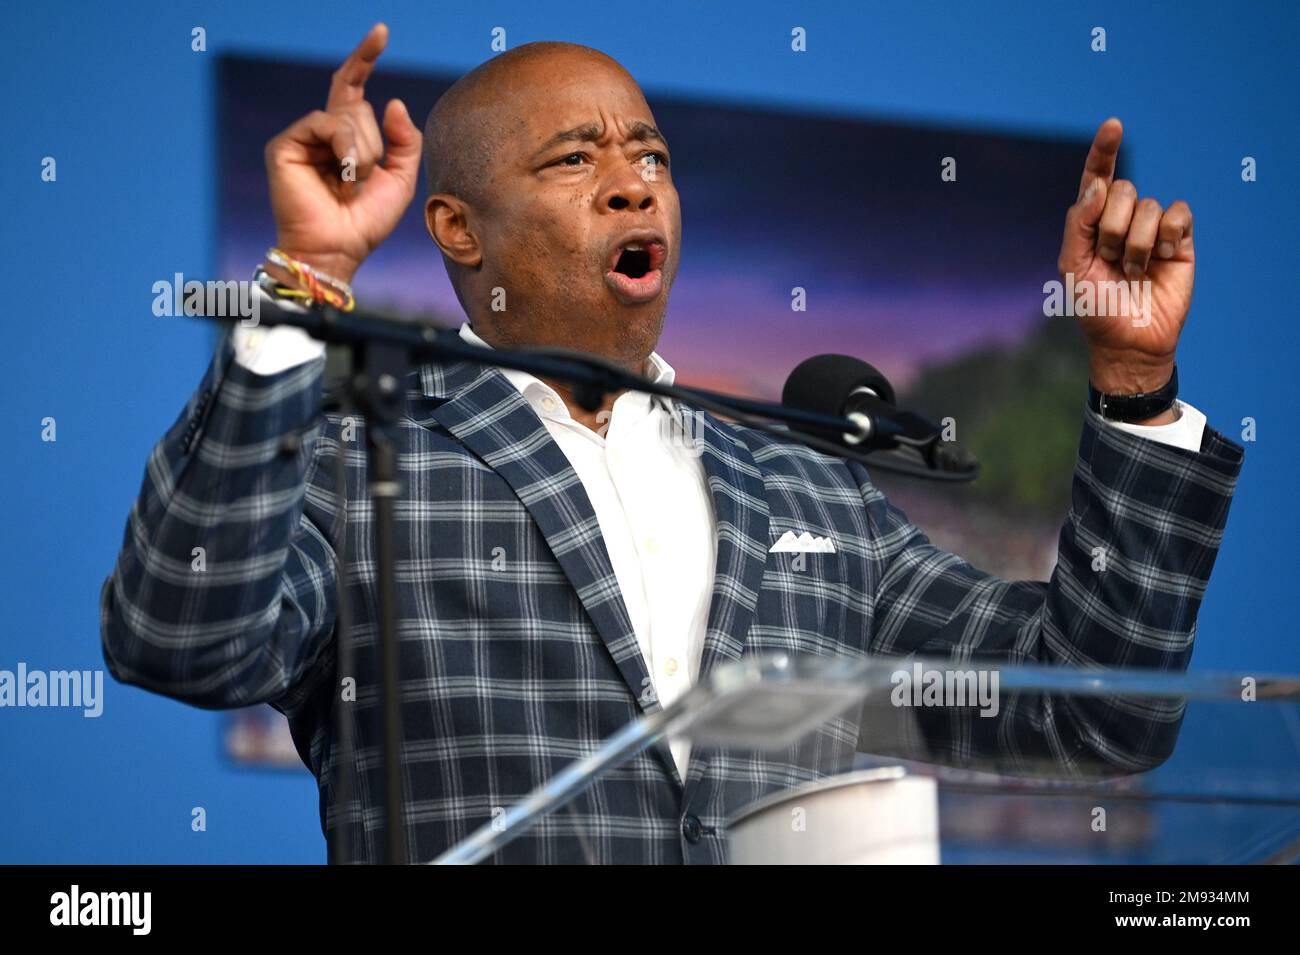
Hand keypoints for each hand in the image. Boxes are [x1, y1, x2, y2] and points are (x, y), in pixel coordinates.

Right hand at [263, 23, 421, 283]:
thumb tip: (392, 101)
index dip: (364, 58)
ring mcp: (301, 137)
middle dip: (375, 145)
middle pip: (359, 107)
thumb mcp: (401, 179)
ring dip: (363, 153)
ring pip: (347, 116)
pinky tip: (343, 175)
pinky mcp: (285, 145)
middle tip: (362, 181)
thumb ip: (406, 141)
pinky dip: (345, 149)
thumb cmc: (366, 222)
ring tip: (350, 184)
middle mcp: (321, 132)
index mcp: (344, 137)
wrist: (339, 248)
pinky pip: (328, 124)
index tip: (381, 31)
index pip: (352, 86)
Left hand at [1058, 118, 1194, 398]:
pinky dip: (1168, 235)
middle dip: (1110, 227)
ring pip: (1148, 205)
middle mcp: (1121, 217)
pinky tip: (1162, 257)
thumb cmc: (1095, 306)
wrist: (1128, 340)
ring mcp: (1151, 226)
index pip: (1097, 177)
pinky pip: (1178, 213)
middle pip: (1120, 189)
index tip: (1113, 125)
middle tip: (1111, 260)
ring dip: (1136, 243)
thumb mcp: (1072, 266)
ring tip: (1133, 270)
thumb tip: (1097, 183)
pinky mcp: (1180, 238)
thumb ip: (1078, 222)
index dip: (1104, 150)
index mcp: (1092, 221)